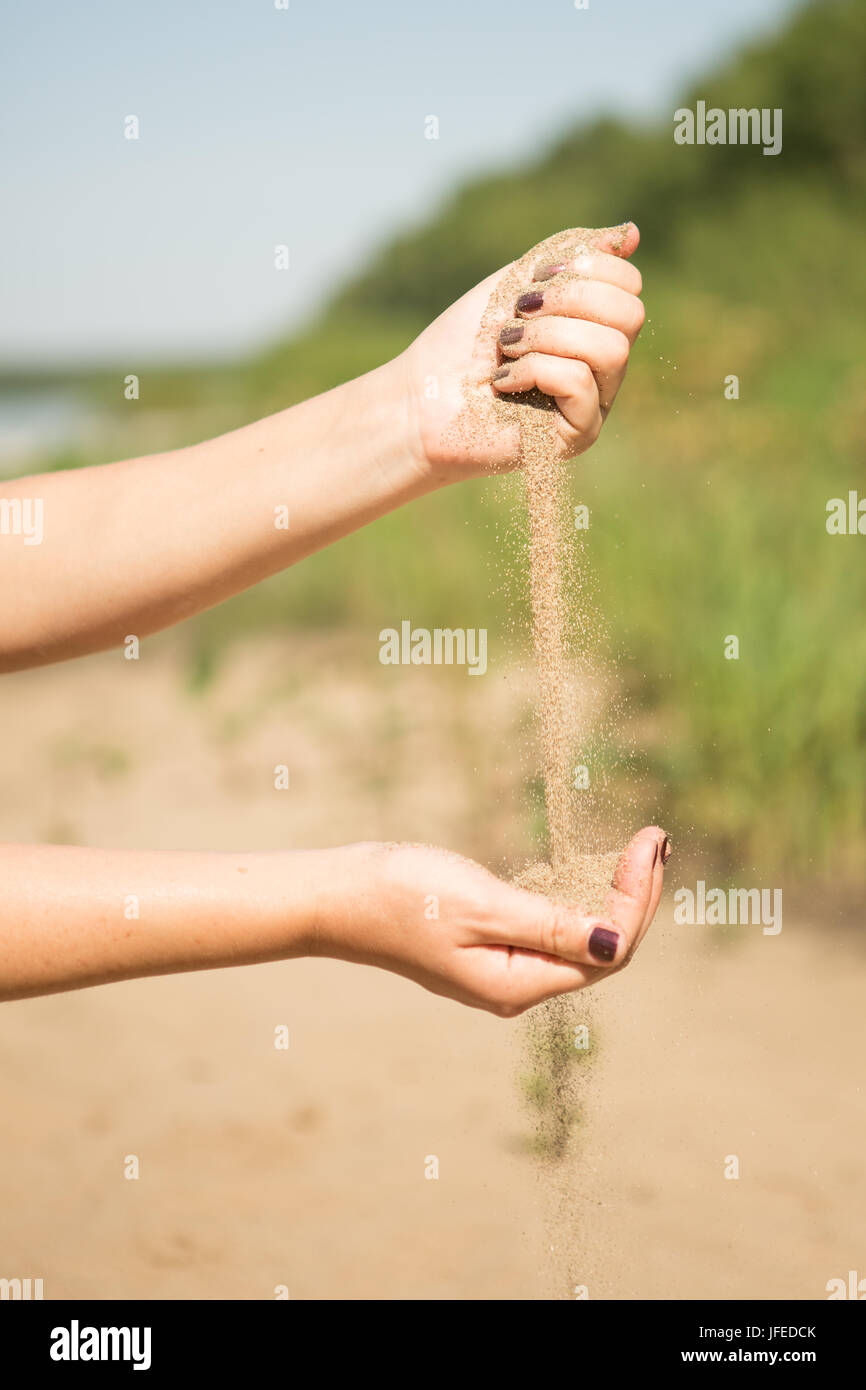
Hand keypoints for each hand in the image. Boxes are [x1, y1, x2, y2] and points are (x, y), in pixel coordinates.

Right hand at [318, 826, 667, 1016]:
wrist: (338, 896)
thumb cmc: (404, 895)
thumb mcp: (484, 906)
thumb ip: (552, 925)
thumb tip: (616, 943)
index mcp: (519, 984)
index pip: (608, 952)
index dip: (637, 900)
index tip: (649, 844)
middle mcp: (516, 985)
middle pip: (601, 950)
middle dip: (633, 896)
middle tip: (655, 840)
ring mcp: (501, 968)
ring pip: (578, 939)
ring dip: (610, 895)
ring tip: (637, 851)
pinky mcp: (486, 947)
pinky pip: (550, 930)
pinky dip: (575, 898)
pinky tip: (586, 872)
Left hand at [401, 223, 644, 483]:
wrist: (419, 398)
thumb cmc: (463, 343)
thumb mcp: (517, 281)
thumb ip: (571, 254)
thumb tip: (633, 232)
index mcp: (594, 327)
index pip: (628, 285)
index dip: (585, 268)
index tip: (530, 281)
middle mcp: (603, 367)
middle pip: (630, 314)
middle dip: (568, 300)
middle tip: (519, 312)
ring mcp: (595, 404)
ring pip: (612, 349)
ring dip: (548, 336)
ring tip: (506, 347)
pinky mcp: (577, 435)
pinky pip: (580, 382)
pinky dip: (535, 369)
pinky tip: (502, 381)